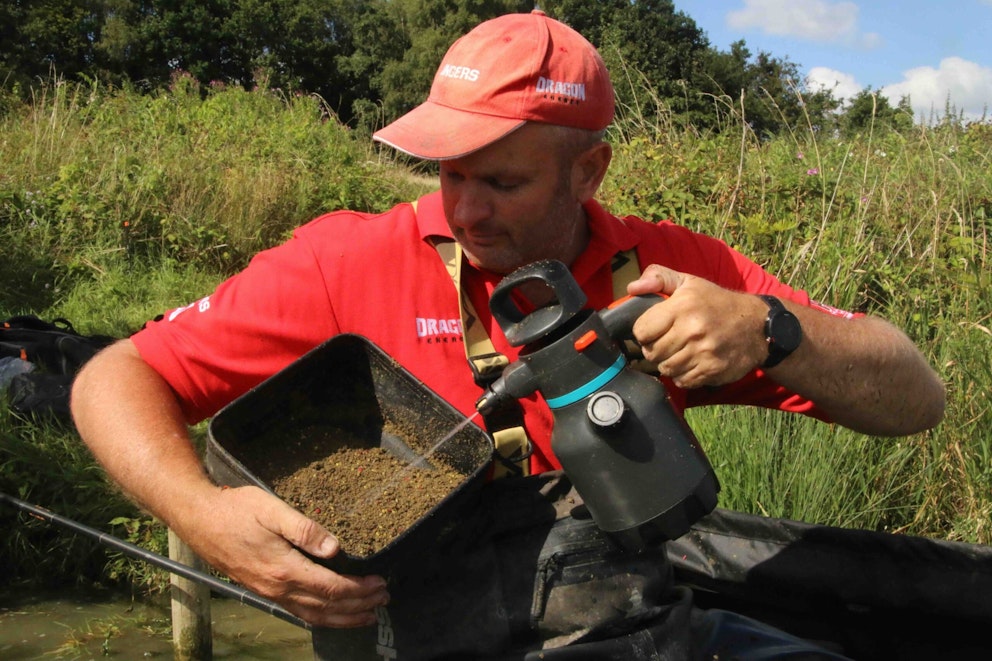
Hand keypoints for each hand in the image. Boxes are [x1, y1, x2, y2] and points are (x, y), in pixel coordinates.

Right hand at [181, 485, 388, 627]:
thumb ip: (304, 529)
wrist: (199, 519)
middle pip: (327, 607)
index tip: (379, 583)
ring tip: (367, 615)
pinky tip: (333, 613)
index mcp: (284, 569)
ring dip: (343, 617)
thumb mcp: (272, 509)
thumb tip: (334, 547)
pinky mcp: (263, 590)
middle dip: (359, 606)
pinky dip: (322, 617)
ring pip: (313, 616)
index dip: (359, 589)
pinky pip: (299, 612)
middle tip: (383, 600)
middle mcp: (278, 587)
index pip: (331, 588)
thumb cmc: (235, 510)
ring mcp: (269, 592)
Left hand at [626, 264, 767, 388]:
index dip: (644, 332)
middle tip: (667, 342)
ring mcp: (703, 352)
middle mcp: (692, 330)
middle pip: (651, 353)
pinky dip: (683, 375)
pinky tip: (692, 362)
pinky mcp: (713, 370)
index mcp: (682, 306)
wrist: (757, 325)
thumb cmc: (716, 302)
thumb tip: (632, 288)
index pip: (641, 331)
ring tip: (680, 352)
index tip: (653, 330)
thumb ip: (658, 278)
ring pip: (665, 369)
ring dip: (669, 363)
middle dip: (655, 349)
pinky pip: (682, 381)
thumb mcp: (689, 282)